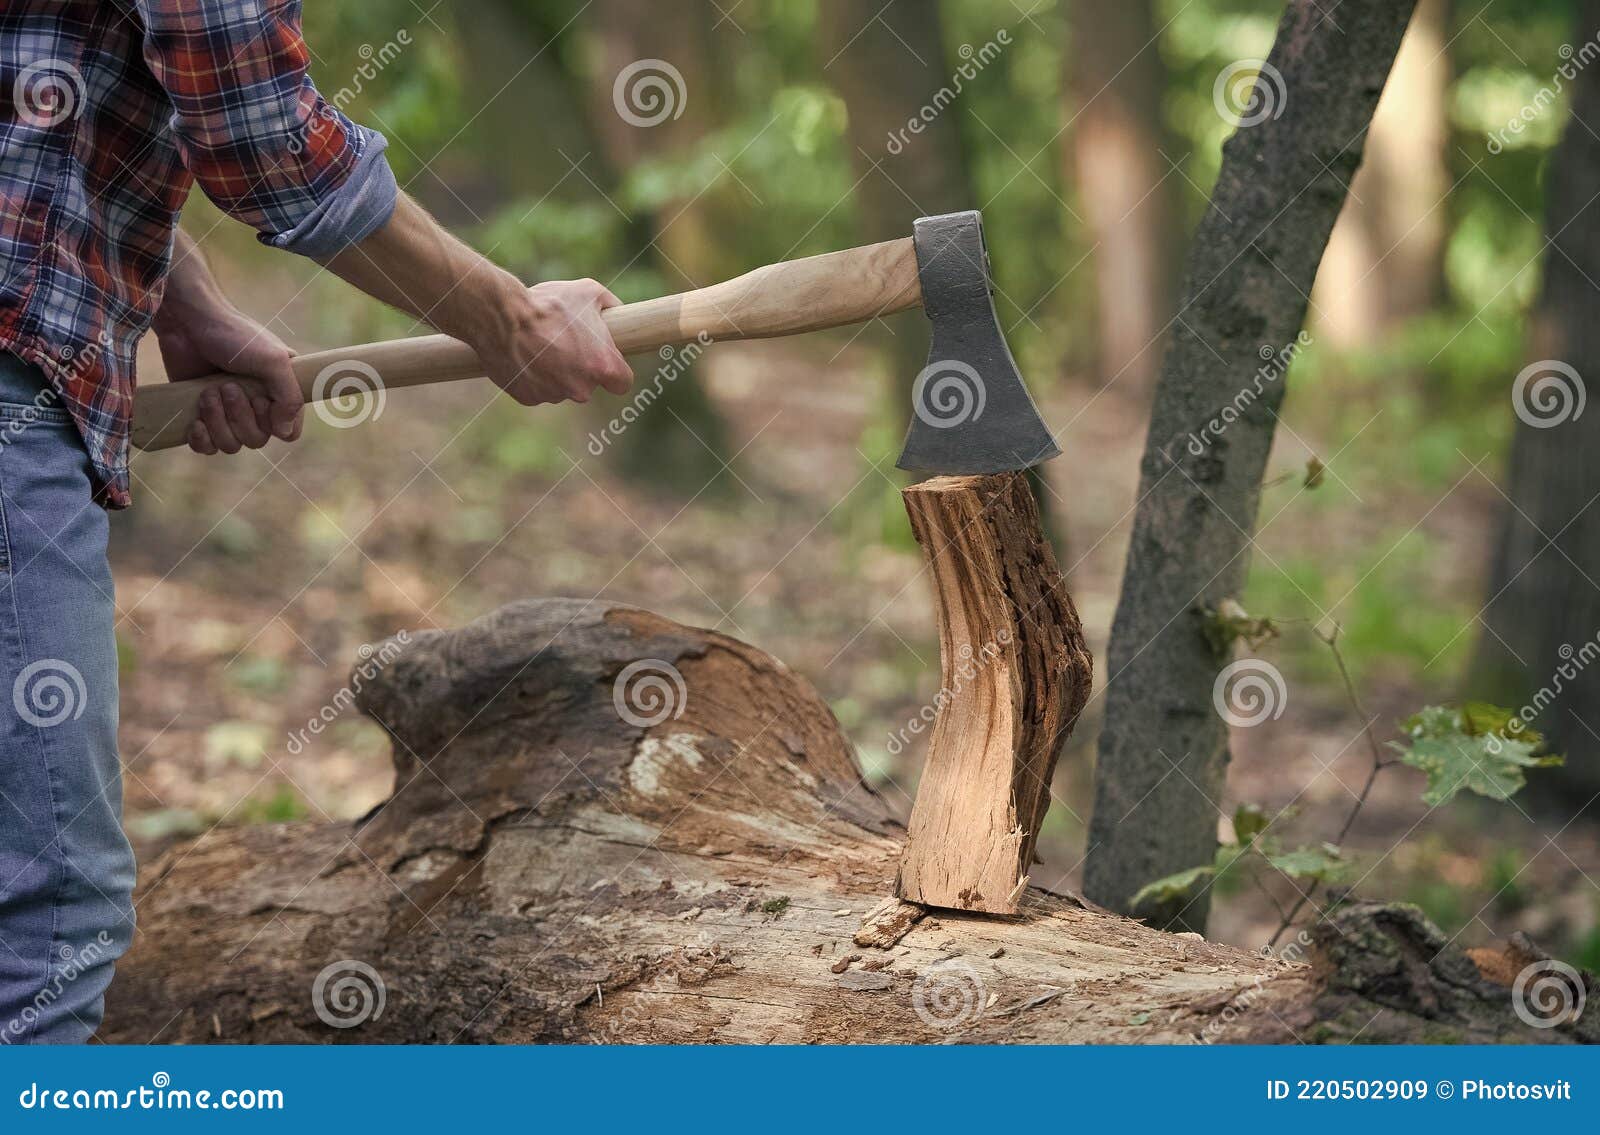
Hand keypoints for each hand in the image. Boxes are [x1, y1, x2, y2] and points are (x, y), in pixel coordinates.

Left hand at [154, 303, 303, 454]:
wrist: (188, 323)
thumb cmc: (234, 336)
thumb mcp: (273, 360)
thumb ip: (290, 396)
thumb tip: (284, 431)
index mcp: (280, 394)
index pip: (289, 431)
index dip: (273, 424)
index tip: (260, 399)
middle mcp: (256, 407)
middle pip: (256, 440)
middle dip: (238, 417)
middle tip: (227, 386)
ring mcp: (228, 414)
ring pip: (231, 445)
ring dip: (217, 421)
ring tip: (207, 392)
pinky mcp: (202, 417)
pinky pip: (208, 448)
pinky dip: (201, 439)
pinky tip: (195, 422)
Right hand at [469, 278, 633, 405]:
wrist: (501, 317)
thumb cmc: (548, 304)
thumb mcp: (589, 291)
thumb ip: (611, 304)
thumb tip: (619, 312)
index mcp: (604, 366)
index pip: (622, 383)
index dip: (615, 370)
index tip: (605, 360)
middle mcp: (582, 388)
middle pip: (588, 384)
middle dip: (581, 367)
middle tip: (565, 342)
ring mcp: (555, 396)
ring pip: (562, 387)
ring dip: (556, 371)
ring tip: (541, 344)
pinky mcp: (530, 398)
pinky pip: (538, 390)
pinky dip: (534, 376)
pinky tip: (525, 354)